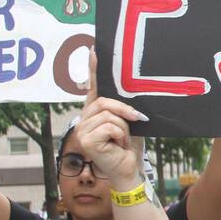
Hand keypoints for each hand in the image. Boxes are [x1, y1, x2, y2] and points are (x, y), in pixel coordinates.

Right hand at [75, 51, 146, 188]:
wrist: (130, 170)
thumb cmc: (130, 147)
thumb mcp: (129, 123)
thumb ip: (124, 108)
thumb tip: (131, 89)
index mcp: (96, 113)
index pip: (93, 88)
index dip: (94, 69)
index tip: (95, 50)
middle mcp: (85, 119)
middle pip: (104, 101)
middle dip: (124, 110)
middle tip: (137, 120)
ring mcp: (83, 130)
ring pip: (108, 114)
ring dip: (124, 127)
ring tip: (123, 140)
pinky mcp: (85, 140)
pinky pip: (109, 126)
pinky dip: (120, 135)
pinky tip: (119, 146)